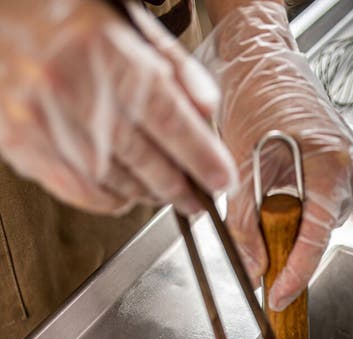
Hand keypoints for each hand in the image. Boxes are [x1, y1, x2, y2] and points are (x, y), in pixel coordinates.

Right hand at [0, 0, 236, 213]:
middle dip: (181, 188)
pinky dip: (110, 200)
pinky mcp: (25, 146)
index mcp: (110, 56)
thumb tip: (205, 110)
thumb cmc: (56, 11)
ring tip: (161, 192)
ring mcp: (49, 125)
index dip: (203, 159)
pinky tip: (123, 194)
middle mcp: (80, 93)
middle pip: (149, 161)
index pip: (173, 123)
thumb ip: (172, 65)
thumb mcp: (124, 21)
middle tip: (196, 199)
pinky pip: (82, 193)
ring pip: (119, 183)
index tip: (222, 180)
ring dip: (147, 194)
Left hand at [200, 0, 352, 308]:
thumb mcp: (239, 167)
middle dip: (291, 246)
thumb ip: (245, 225)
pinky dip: (305, 207)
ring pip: (324, 219)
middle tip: (260, 252)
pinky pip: (328, 201)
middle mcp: (351, 167)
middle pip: (322, 232)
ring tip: (268, 202)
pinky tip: (286, 190)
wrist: (265, 60)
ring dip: (297, 223)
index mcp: (329, 166)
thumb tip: (254, 268)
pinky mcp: (351, 163)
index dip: (295, 274)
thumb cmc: (253, 98)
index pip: (317, 239)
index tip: (278, 296)